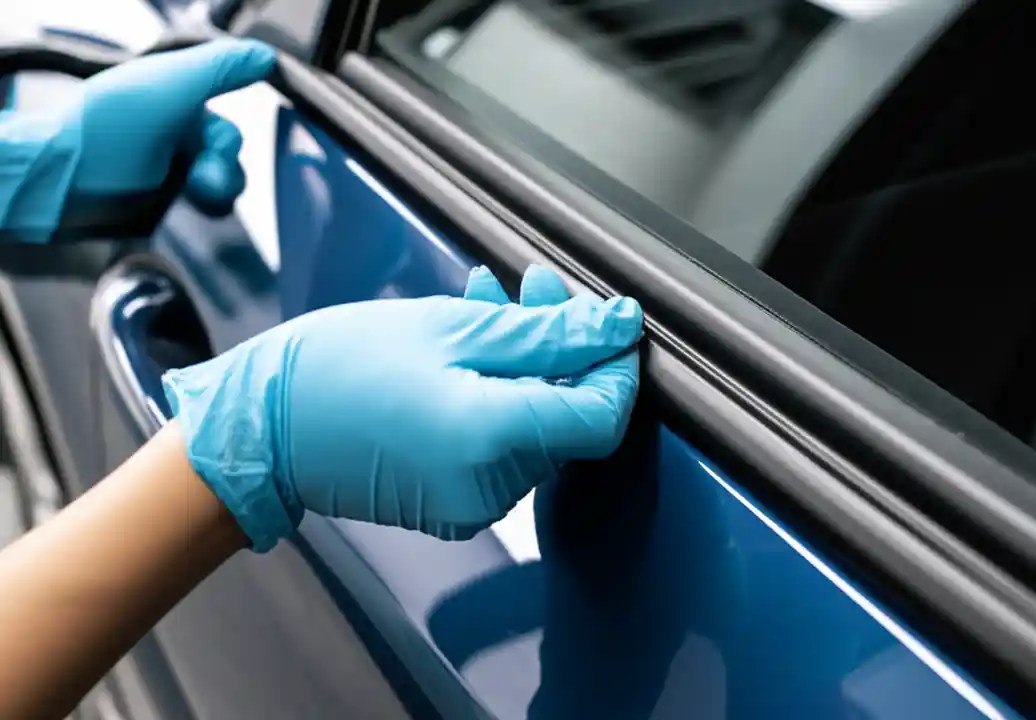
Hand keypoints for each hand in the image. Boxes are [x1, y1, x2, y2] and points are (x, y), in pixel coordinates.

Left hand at [0, 39, 273, 235]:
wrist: (62, 185)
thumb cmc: (106, 129)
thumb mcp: (169, 87)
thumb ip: (219, 69)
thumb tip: (267, 57)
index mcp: (169, 99)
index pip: (223, 118)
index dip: (227, 136)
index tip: (216, 147)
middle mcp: (170, 132)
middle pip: (227, 153)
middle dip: (223, 167)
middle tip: (202, 177)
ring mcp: (167, 170)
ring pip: (222, 181)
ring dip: (219, 189)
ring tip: (198, 194)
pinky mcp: (164, 204)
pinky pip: (207, 208)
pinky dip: (210, 208)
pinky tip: (196, 208)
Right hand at [162, 266, 643, 549]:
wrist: (261, 425)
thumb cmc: (340, 367)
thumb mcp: (452, 328)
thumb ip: (548, 333)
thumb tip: (620, 327)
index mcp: (494, 440)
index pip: (604, 415)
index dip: (617, 364)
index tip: (607, 319)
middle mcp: (493, 487)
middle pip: (569, 414)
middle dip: (564, 345)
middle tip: (538, 285)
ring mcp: (475, 502)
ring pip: (536, 422)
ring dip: (529, 361)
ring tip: (493, 301)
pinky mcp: (457, 503)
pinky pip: (502, 442)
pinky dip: (500, 392)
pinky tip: (473, 343)